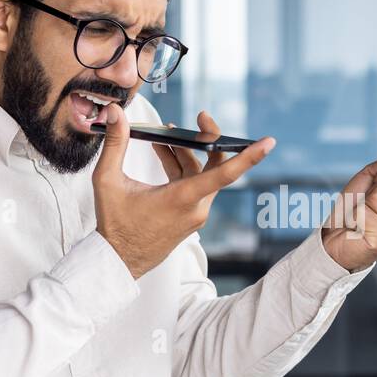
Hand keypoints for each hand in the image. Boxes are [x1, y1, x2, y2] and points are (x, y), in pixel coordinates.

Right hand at [93, 105, 274, 277]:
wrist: (119, 262)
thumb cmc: (115, 226)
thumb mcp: (107, 181)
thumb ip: (114, 144)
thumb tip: (114, 113)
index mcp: (183, 199)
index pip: (224, 174)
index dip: (249, 156)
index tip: (268, 142)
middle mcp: (195, 208)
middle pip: (214, 166)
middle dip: (207, 140)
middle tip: (200, 117)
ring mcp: (194, 215)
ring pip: (201, 175)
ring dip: (186, 153)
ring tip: (163, 136)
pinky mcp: (189, 218)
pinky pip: (194, 186)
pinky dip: (182, 169)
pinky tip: (164, 154)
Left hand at [321, 149, 376, 271]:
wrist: (337, 236)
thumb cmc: (356, 207)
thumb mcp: (372, 177)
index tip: (375, 195)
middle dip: (372, 191)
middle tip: (369, 209)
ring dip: (364, 205)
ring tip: (365, 219)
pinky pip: (367, 212)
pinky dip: (356, 217)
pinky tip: (360, 230)